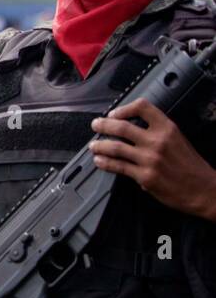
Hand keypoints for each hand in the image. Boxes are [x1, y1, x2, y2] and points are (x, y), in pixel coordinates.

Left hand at [90, 99, 215, 220]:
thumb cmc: (191, 165)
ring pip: (115, 147)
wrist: (205, 189)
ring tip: (93, 145)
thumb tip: (130, 127)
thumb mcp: (178, 139)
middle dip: (103, 125)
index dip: (123, 108)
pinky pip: (118, 167)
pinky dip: (104, 162)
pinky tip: (99, 160)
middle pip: (121, 127)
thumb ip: (157, 131)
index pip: (142, 107)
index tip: (114, 113)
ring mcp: (150, 159)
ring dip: (99, 145)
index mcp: (167, 128)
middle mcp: (157, 141)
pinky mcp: (145, 177)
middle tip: (95, 125)